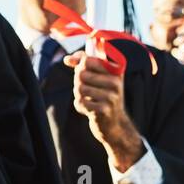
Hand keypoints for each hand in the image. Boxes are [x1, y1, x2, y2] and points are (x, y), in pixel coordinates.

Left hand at [65, 51, 143, 171]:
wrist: (115, 124)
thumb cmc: (103, 95)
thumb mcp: (99, 76)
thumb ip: (83, 63)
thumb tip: (67, 59)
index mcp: (115, 70)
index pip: (87, 60)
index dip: (79, 65)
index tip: (81, 70)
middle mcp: (116, 82)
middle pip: (81, 73)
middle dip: (78, 82)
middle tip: (85, 89)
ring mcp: (111, 97)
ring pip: (79, 88)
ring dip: (78, 94)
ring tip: (87, 99)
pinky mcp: (104, 110)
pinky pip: (80, 102)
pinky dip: (80, 105)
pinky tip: (88, 108)